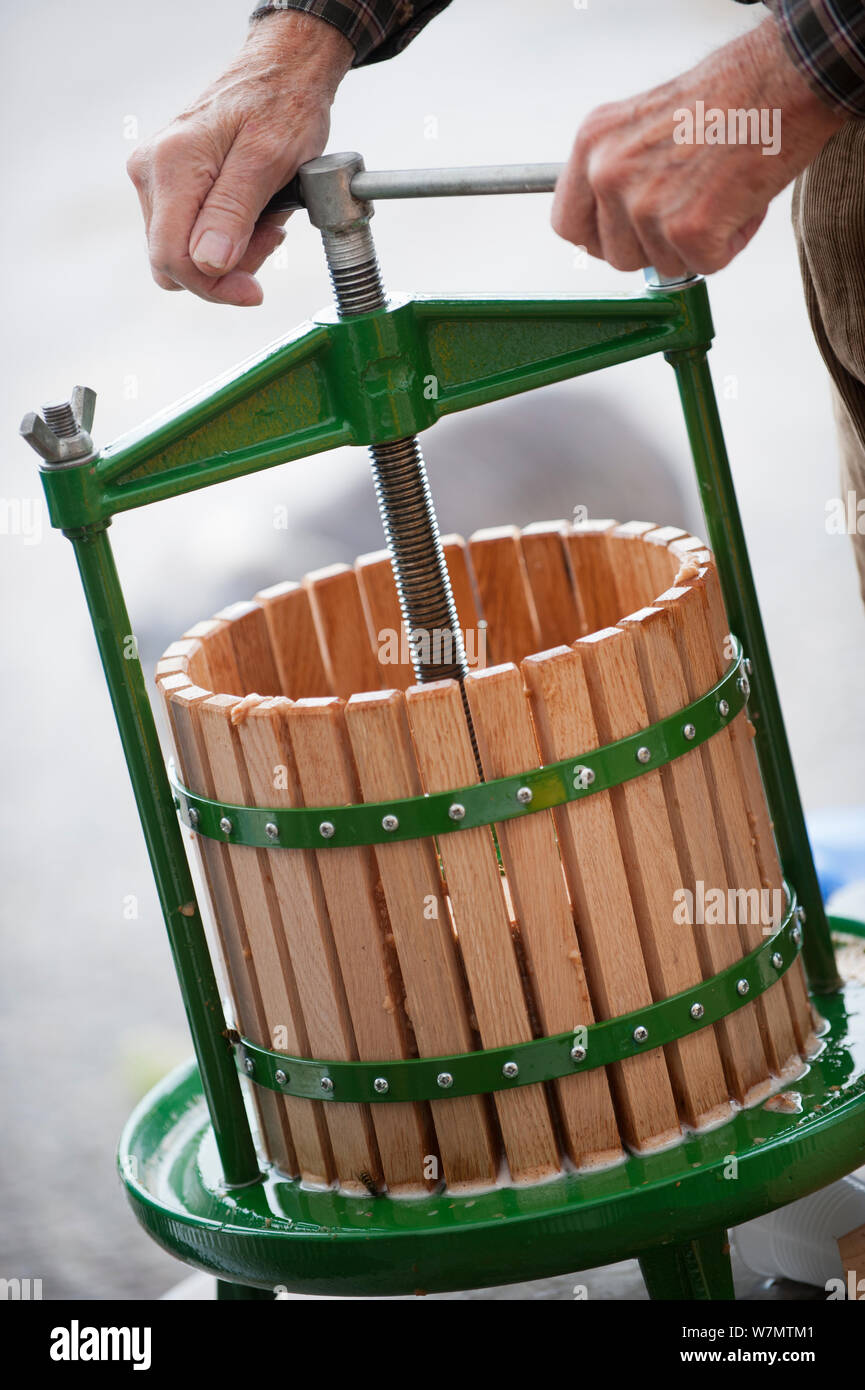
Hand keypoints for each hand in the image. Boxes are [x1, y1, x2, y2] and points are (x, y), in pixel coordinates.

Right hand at [127, 12, 352, 304]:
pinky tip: (253, 212)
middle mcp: (150, 173)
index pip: (172, 260)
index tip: (256, 291)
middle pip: (174, 262)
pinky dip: (225, 236)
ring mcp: (153, 178)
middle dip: (225, 269)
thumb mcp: (268, 160)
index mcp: (171, 166)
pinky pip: (188, 233)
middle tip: (270, 235)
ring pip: (182, 252)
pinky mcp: (166, 183)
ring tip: (267, 217)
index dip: (214, 288)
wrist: (280, 70)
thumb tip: (207, 265)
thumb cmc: (282, 107)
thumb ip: (233, 213)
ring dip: (230, 252)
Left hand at [551, 18, 845, 277]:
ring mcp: (644, 203)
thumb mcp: (643, 125)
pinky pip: (703, 266)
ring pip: (661, 265)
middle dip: (655, 245)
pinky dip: (730, 243)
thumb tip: (617, 231)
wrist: (781, 78)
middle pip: (616, 256)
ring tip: (719, 193)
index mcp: (593, 143)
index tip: (627, 235)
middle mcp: (609, 172)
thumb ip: (620, 175)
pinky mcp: (686, 228)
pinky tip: (740, 201)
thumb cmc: (726, 97)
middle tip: (693, 202)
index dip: (601, 239)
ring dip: (694, 244)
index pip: (568, 225)